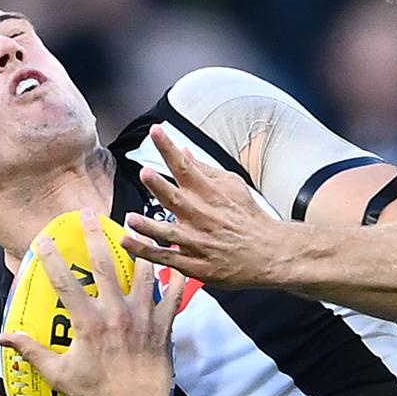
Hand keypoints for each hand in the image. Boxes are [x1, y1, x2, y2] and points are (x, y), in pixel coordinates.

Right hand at [0, 208, 186, 395]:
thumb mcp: (58, 374)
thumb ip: (31, 351)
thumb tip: (2, 339)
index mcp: (88, 324)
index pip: (65, 283)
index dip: (52, 258)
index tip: (44, 238)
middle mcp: (117, 315)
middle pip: (105, 266)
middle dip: (95, 237)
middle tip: (90, 214)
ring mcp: (143, 320)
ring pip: (143, 275)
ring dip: (139, 250)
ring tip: (139, 227)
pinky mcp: (164, 329)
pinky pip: (174, 298)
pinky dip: (176, 280)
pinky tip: (177, 262)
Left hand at [121, 125, 290, 289]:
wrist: (268, 253)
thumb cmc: (248, 218)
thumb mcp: (233, 186)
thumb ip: (205, 170)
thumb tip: (184, 153)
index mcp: (209, 194)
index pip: (186, 166)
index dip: (169, 148)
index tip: (156, 132)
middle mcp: (200, 216)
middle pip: (176, 198)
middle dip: (160, 186)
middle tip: (146, 174)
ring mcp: (197, 242)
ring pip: (168, 233)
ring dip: (149, 226)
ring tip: (131, 219)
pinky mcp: (195, 264)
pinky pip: (166, 258)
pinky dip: (146, 251)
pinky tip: (128, 242)